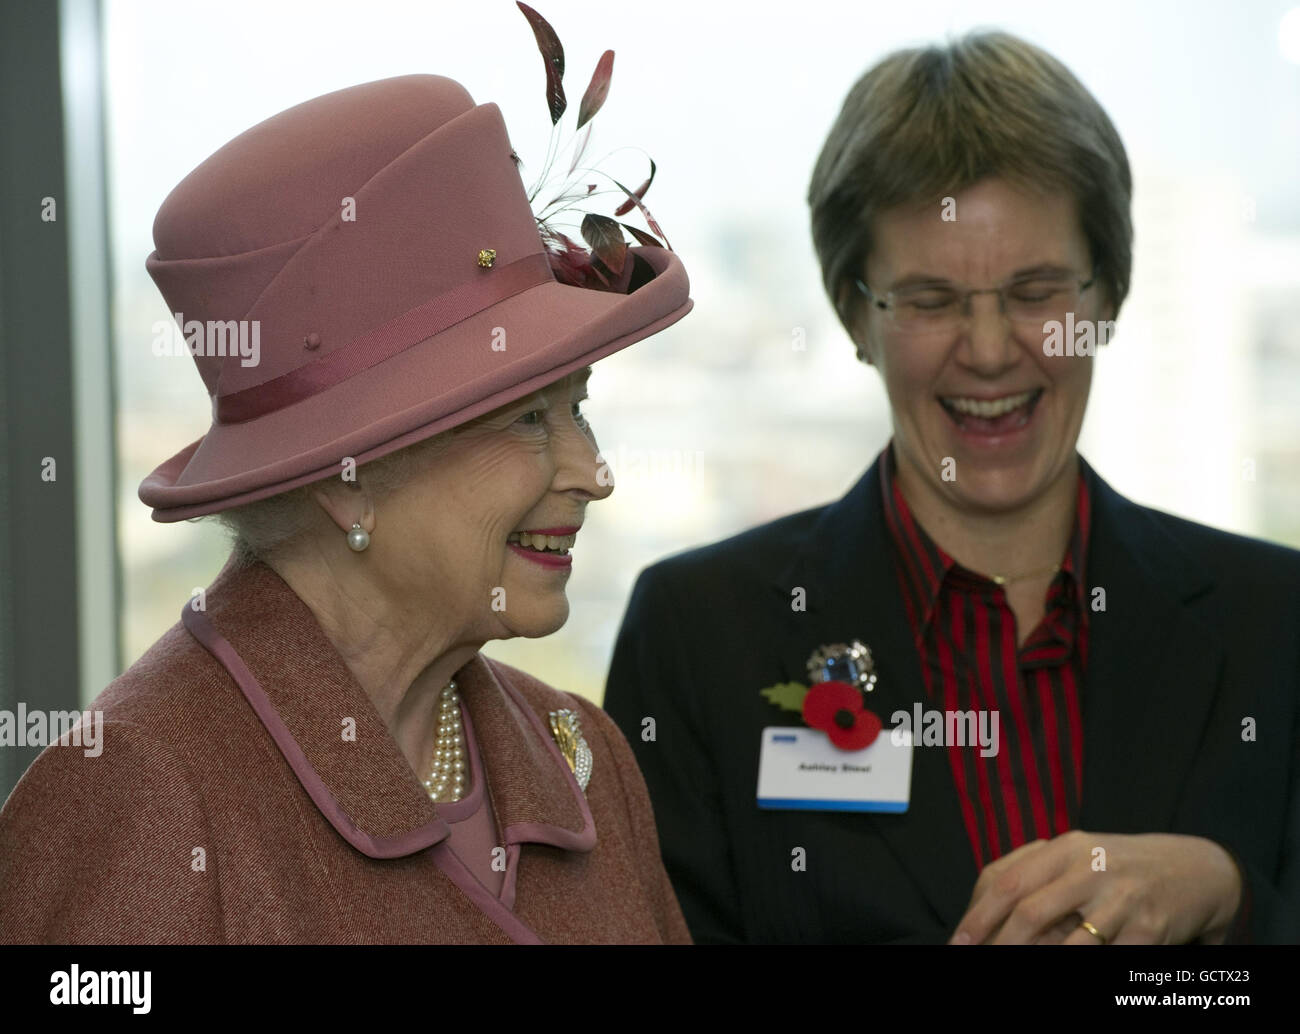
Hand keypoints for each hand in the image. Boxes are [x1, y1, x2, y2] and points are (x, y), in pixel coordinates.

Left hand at [947, 831, 1243, 944]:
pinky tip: (1069, 971)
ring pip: (1070, 944)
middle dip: (1001, 945)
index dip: (979, 915)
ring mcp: (1123, 899)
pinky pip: (1110, 959)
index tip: (959, 941)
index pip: (1008, 882)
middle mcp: (1091, 868)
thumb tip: (982, 902)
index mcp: (1066, 848)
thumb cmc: (1118, 867)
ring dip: (1040, 962)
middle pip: (1031, 912)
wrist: (1195, 869)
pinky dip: (1086, 968)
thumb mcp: (1076, 855)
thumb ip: (1033, 871)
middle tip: (979, 963)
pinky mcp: (1151, 929)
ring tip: (1020, 972)